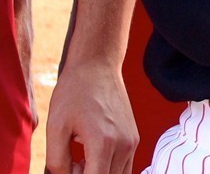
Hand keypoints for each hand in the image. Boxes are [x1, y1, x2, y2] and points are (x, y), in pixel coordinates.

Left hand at [44, 56, 134, 173]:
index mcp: (104, 143)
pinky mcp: (133, 137)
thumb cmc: (74, 94)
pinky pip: (124, 166)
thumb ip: (57, 162)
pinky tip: (90, 156)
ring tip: (79, 162)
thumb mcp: (55, 129)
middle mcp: (124, 145)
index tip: (67, 170)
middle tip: (70, 166)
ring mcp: (132, 141)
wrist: (97, 67)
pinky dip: (108, 169)